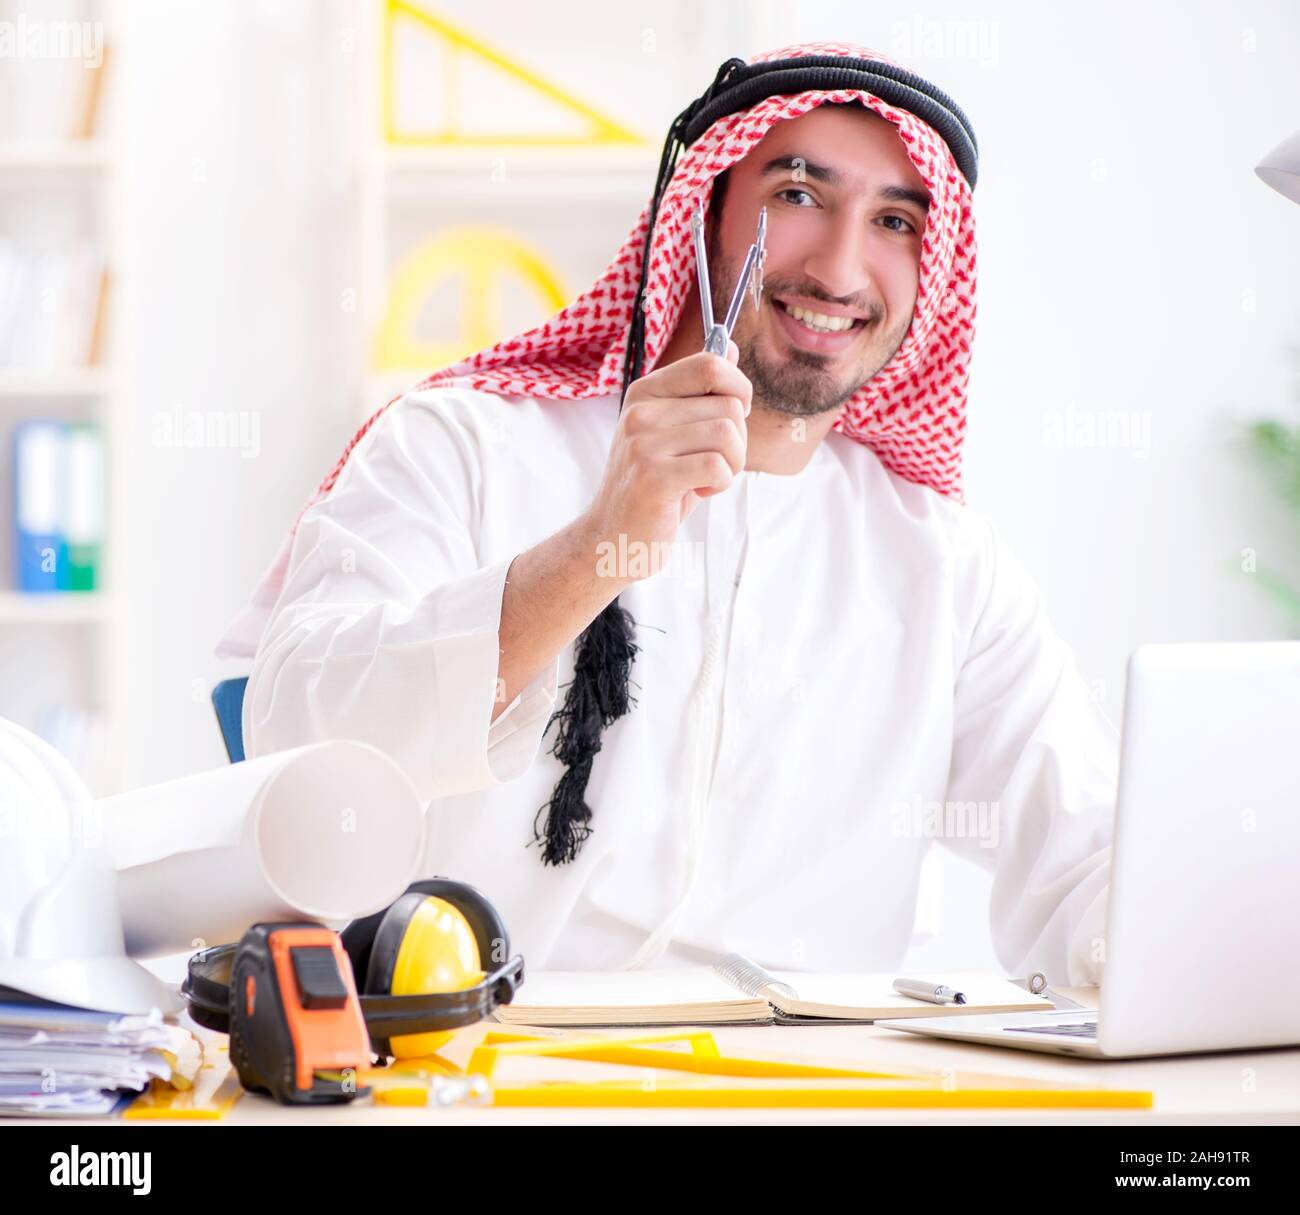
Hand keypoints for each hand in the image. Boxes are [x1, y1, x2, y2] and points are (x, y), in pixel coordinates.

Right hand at [580, 341, 750, 578]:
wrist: (612, 538)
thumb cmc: (652, 487)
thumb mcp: (674, 433)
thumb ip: (700, 393)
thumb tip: (730, 348)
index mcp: (645, 393)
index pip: (711, 363)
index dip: (739, 388)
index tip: (735, 416)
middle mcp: (641, 412)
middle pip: (728, 405)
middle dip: (738, 440)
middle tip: (713, 463)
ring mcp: (642, 443)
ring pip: (727, 434)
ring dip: (732, 464)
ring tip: (706, 479)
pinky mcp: (652, 476)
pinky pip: (717, 466)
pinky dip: (720, 484)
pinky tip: (696, 492)